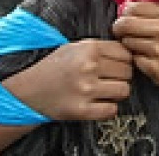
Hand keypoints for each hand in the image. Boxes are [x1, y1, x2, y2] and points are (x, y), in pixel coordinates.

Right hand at [1, 39, 132, 121]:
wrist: (29, 90)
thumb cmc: (54, 67)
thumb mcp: (74, 47)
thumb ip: (100, 48)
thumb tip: (129, 51)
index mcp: (88, 48)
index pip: (125, 53)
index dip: (124, 60)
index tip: (117, 64)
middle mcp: (88, 67)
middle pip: (127, 72)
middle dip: (121, 76)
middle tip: (109, 78)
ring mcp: (86, 89)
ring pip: (124, 90)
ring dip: (116, 92)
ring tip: (104, 90)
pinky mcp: (82, 110)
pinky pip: (112, 110)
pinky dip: (107, 108)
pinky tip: (98, 103)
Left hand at [112, 1, 158, 101]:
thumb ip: (157, 11)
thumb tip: (127, 6)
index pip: (134, 7)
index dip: (125, 14)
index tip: (126, 19)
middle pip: (125, 24)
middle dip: (120, 29)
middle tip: (122, 33)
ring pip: (127, 43)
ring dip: (130, 45)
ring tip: (144, 48)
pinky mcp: (155, 69)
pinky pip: (134, 60)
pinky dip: (139, 60)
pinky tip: (151, 60)